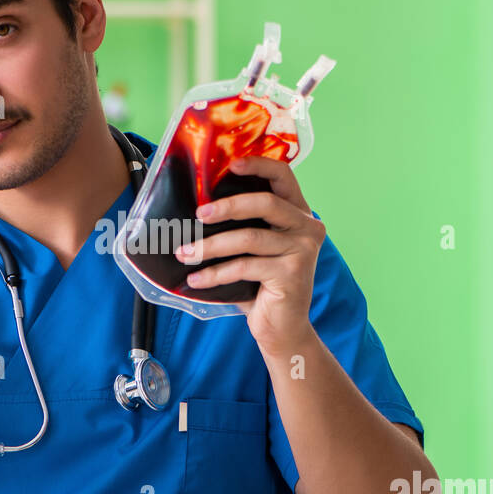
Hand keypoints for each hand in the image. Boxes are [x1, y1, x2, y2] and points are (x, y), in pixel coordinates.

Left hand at [174, 155, 324, 353]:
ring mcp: (303, 251)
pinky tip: (196, 280)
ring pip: (249, 238)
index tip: (231, 164)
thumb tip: (200, 206)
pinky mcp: (292, 274)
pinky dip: (215, 274)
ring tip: (185, 253)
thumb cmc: (262, 285)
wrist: (282, 329)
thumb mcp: (255, 249)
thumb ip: (244, 225)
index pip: (284, 176)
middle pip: (266, 203)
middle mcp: (307, 227)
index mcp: (299, 213)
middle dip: (227, 206)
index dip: (259, 165)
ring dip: (211, 246)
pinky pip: (244, 267)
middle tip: (199, 214)